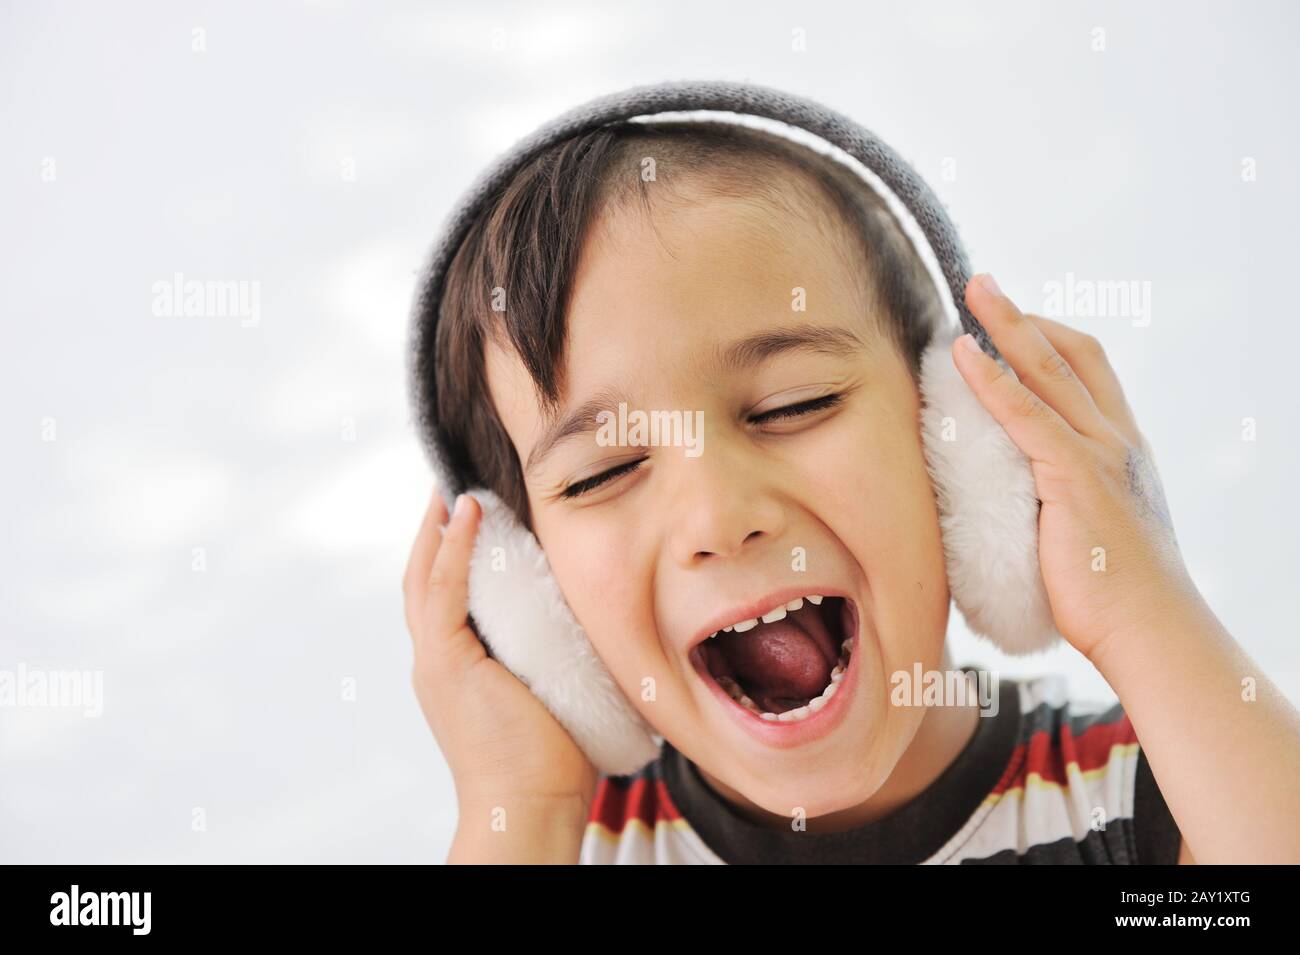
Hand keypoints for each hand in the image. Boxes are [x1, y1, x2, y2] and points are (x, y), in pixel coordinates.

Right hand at [403, 489, 597, 814]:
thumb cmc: (553, 760)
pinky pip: (444, 589)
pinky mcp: (444, 663)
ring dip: (440, 527)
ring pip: (425, 576)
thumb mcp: (554, 687)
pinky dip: (453, 546)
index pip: (447, 595)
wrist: (529, 806)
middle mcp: (437, 660)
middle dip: (437, 530)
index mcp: (458, 667)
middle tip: (455, 485)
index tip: (472, 510)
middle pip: (424, 578)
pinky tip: (468, 511)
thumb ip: (555, 652)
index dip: (453, 551)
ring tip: (457, 485)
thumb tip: (594, 618)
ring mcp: (435, 661)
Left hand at [952, 274, 1199, 661]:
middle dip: (1021, 314)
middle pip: (1068, 354)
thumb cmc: (1117, 597)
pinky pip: (1025, 414)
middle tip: (981, 284)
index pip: (1089, 370)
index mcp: (1122, 449)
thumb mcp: (1092, 531)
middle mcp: (1115, 440)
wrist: (1153, 632)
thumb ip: (1062, 502)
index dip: (1049, 336)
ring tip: (969, 294)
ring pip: (1047, 371)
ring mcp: (1098, 454)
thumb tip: (1020, 500)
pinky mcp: (1074, 477)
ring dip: (1004, 325)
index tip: (1010, 319)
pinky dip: (992, 379)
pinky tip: (964, 355)